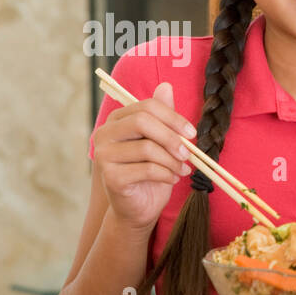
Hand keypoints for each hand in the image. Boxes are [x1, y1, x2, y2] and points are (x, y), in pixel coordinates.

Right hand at [92, 82, 196, 230]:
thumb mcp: (161, 142)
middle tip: (189, 153)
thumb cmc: (151, 173)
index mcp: (117, 120)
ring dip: (173, 161)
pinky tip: (173, 179)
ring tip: (182, 169)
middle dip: (172, 138)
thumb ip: (162, 116)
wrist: (138, 208)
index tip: (191, 133)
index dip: (173, 118)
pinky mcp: (110, 177)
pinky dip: (167, 174)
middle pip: (143, 122)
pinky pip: (147, 169)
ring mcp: (104, 155)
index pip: (146, 106)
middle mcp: (105, 134)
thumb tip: (166, 86)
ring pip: (148, 148)